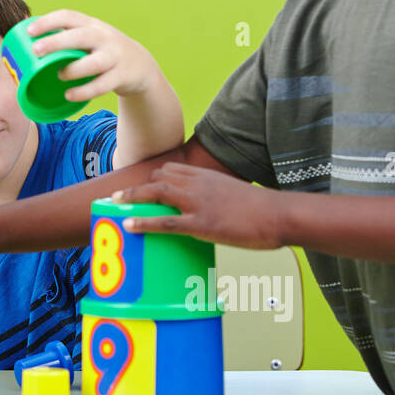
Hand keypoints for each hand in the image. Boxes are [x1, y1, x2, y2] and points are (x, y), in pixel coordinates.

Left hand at [26, 9, 159, 101]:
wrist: (139, 64)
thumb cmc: (100, 50)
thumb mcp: (87, 37)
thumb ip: (64, 38)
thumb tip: (22, 40)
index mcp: (91, 25)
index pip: (69, 17)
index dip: (49, 21)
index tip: (30, 30)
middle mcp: (104, 38)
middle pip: (81, 37)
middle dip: (58, 42)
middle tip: (36, 50)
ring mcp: (114, 57)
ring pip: (95, 62)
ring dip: (75, 70)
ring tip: (58, 75)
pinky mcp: (121, 76)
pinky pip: (103, 85)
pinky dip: (85, 91)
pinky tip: (69, 94)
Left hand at [111, 162, 283, 249]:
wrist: (280, 214)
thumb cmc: (263, 209)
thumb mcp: (235, 195)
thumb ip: (218, 197)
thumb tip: (211, 209)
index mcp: (206, 176)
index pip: (171, 170)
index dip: (152, 178)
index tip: (139, 186)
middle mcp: (198, 184)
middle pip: (158, 177)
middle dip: (137, 187)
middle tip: (118, 195)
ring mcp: (198, 203)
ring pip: (156, 193)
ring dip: (132, 197)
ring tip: (114, 203)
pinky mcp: (202, 224)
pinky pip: (165, 222)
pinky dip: (144, 222)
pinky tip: (129, 224)